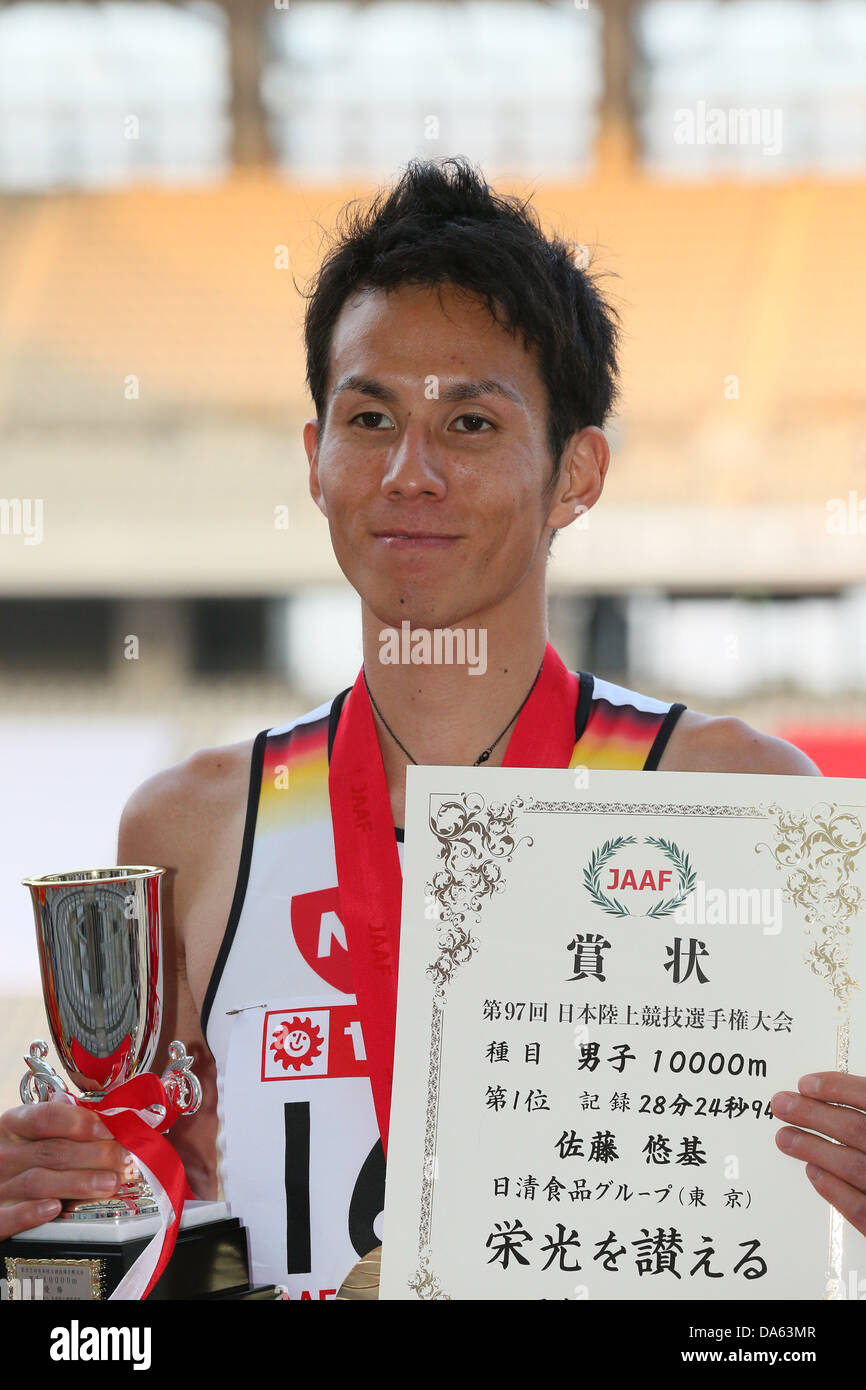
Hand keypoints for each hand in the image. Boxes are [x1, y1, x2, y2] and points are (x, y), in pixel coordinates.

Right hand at [0, 1095, 128, 1239]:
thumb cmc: (19, 1155)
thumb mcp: (31, 1131)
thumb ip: (60, 1121)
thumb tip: (98, 1110)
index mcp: (14, 1126)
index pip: (46, 1117)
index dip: (80, 1122)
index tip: (109, 1130)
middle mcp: (4, 1154)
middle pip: (51, 1151)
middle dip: (94, 1155)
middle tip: (124, 1160)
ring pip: (38, 1182)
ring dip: (79, 1182)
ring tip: (110, 1183)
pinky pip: (10, 1217)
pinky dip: (32, 1213)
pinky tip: (56, 1208)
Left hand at [771, 1072, 865, 1236]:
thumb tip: (844, 1092)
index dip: (836, 1088)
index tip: (806, 1084)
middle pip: (856, 1130)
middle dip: (813, 1115)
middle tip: (782, 1105)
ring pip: (853, 1167)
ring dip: (813, 1149)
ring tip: (785, 1137)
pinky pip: (860, 1209)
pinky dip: (832, 1189)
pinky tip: (813, 1172)